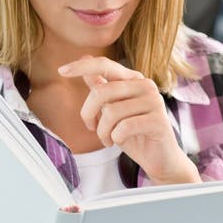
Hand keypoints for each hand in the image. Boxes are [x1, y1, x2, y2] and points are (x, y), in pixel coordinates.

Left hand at [59, 56, 199, 185]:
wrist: (160, 159)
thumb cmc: (135, 134)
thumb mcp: (113, 110)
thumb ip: (101, 87)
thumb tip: (86, 63)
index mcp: (133, 79)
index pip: (105, 65)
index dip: (82, 67)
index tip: (61, 70)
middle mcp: (145, 85)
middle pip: (102, 91)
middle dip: (88, 113)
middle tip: (90, 127)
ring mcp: (154, 101)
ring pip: (111, 112)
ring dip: (103, 131)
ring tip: (108, 138)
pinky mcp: (158, 120)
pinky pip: (124, 127)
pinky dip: (115, 138)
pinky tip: (119, 141)